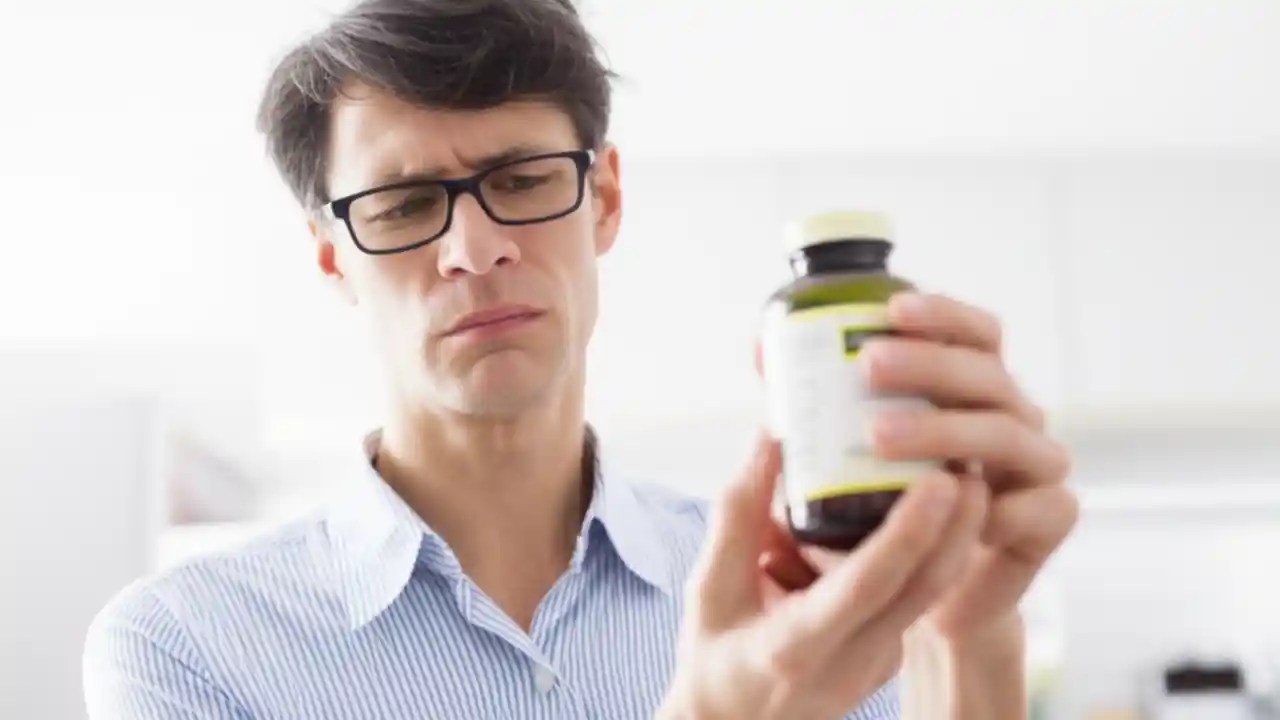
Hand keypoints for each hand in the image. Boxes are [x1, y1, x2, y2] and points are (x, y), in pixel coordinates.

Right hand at [657, 433, 988, 719]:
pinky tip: (923, 509)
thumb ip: (738, 514)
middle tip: (971, 455)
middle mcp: (851, 661)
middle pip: (923, 588)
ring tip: (961, 468)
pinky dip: (927, 552)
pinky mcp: (891, 656)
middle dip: (958, 524)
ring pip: (929, 592)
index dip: (908, 533)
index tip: (940, 481)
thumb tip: (771, 437)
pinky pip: (917, 597)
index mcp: (798, 645)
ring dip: (953, 534)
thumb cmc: (714, 653)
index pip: (867, 586)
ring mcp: (879, 664)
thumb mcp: (708, 587)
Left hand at [777, 293, 1078, 647]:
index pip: (975, 333)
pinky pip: (1039, 505)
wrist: (928, 591)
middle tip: (868, 364)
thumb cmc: (886, 508)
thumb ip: (815, 402)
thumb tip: (762, 350)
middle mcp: (1012, 416)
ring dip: (942, 428)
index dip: (942, 314)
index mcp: (972, 389)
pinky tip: (956, 507)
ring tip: (876, 437)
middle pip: (987, 372)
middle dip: (927, 363)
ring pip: (1004, 433)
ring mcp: (1037, 466)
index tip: (889, 309)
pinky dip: (997, 506)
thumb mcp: (845, 450)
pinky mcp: (1050, 520)